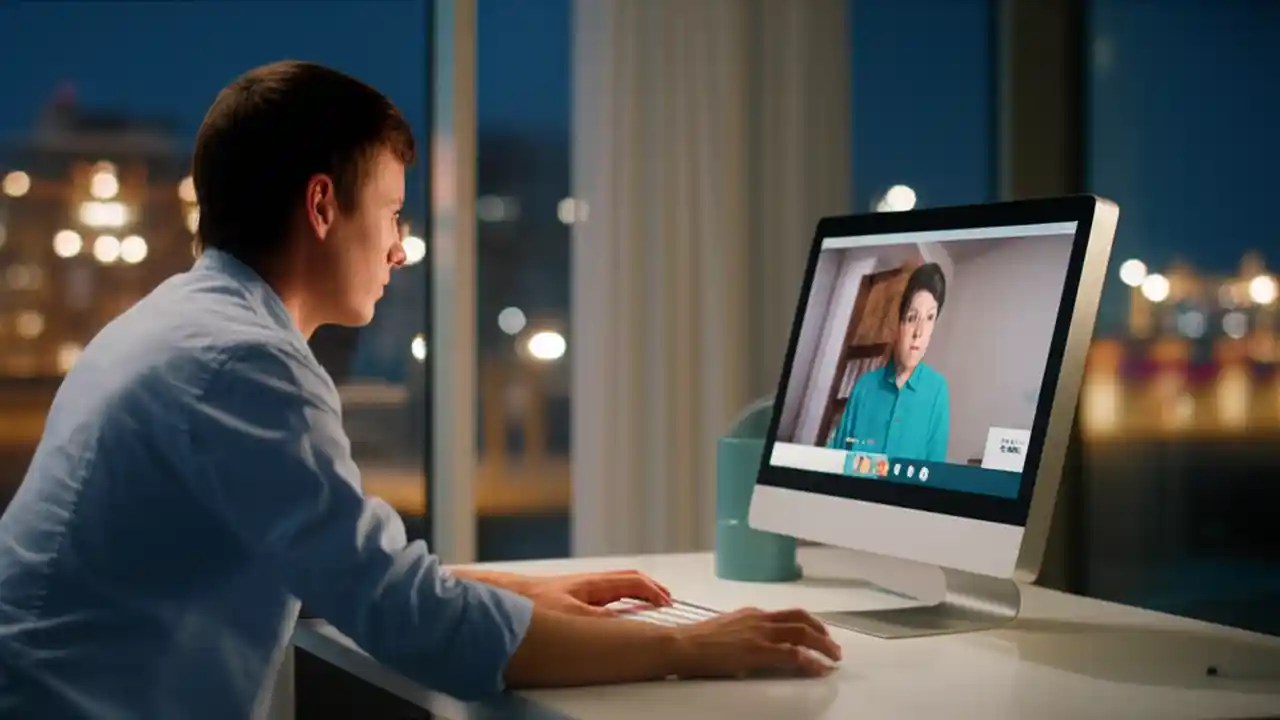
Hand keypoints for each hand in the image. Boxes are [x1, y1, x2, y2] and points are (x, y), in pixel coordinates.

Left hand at [525, 570, 673, 616]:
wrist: (496, 598)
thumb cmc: (528, 605)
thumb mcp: (572, 615)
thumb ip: (602, 619)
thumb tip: (627, 623)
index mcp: (591, 584)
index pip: (632, 581)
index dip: (653, 591)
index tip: (667, 603)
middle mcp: (584, 584)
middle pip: (624, 580)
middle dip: (647, 589)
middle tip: (664, 600)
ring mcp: (573, 590)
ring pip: (611, 587)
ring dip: (632, 595)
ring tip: (644, 605)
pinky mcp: (562, 598)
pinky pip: (597, 596)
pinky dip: (613, 602)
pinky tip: (609, 614)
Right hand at [672, 607, 841, 678]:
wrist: (682, 644)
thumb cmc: (696, 642)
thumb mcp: (726, 630)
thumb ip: (744, 633)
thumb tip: (754, 644)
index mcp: (752, 614)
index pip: (788, 614)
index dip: (808, 623)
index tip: (818, 633)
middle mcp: (759, 619)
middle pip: (801, 619)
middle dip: (822, 632)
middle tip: (833, 646)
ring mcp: (760, 634)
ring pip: (802, 634)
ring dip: (823, 645)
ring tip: (833, 657)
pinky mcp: (758, 651)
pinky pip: (792, 654)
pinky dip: (810, 661)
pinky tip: (819, 668)